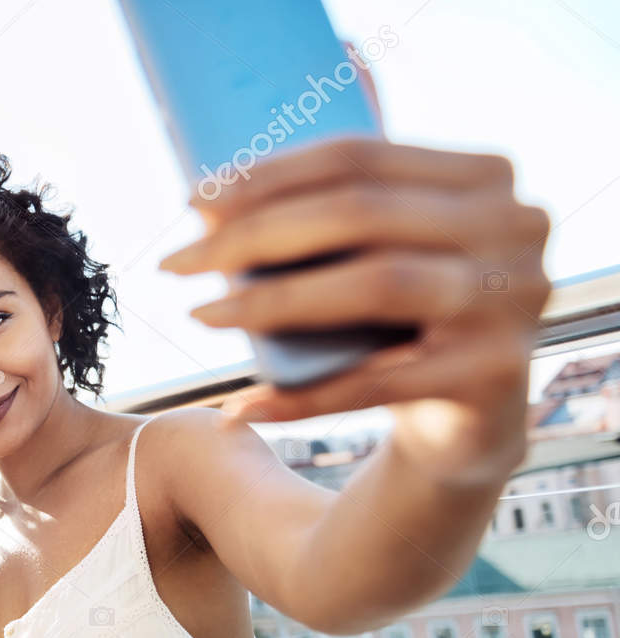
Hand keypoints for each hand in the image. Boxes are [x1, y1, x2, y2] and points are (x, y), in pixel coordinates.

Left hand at [161, 139, 550, 485]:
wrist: (466, 426)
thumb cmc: (401, 329)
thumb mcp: (377, 258)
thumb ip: (326, 218)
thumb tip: (207, 199)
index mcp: (484, 177)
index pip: (358, 157)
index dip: (267, 175)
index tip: (190, 201)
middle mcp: (514, 226)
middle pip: (360, 212)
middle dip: (251, 235)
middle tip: (176, 263)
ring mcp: (514, 299)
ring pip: (374, 284)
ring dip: (270, 303)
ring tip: (200, 315)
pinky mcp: (496, 374)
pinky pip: (376, 381)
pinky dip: (299, 398)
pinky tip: (238, 406)